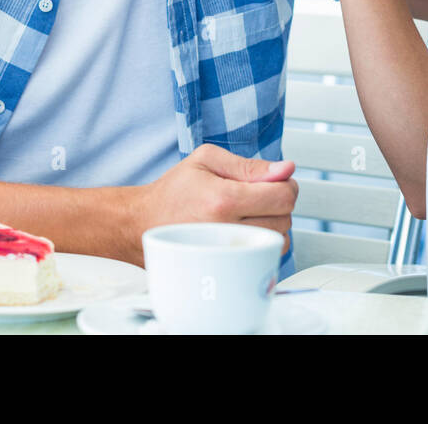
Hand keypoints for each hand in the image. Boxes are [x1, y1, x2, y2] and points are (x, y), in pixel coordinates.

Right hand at [131, 144, 297, 259]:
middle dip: (279, 203)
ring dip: (274, 225)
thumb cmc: (172, 191)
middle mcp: (227, 229)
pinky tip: (248, 230)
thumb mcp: (207, 159)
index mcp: (224, 199)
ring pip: (279, 241)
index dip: (286, 184)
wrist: (141, 223)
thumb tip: (286, 169)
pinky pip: (264, 258)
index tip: (274, 181)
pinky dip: (264, 243)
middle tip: (258, 196)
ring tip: (251, 214)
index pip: (283, 195)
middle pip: (285, 219)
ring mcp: (227, 252)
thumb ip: (249, 164)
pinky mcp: (226, 267)